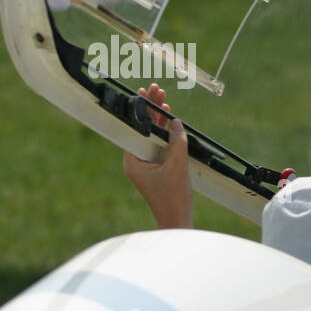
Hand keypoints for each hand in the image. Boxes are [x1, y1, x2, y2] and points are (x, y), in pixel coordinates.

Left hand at [123, 83, 192, 228]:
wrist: (176, 221)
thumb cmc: (174, 199)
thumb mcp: (178, 167)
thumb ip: (177, 143)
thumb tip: (176, 123)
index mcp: (132, 160)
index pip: (135, 128)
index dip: (142, 109)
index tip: (145, 94)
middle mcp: (135, 161)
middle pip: (141, 129)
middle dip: (150, 110)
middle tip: (157, 90)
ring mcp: (144, 165)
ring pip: (150, 136)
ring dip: (158, 120)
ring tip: (163, 100)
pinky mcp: (155, 169)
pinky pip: (157, 146)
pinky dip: (164, 134)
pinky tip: (169, 121)